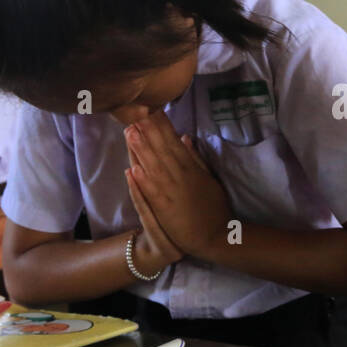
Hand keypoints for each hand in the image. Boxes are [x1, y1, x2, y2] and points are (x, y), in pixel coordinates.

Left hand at [125, 111, 234, 260]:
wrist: (217, 237)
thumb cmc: (214, 209)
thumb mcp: (209, 178)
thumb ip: (196, 158)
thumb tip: (185, 137)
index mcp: (192, 168)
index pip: (174, 142)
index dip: (162, 125)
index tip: (151, 109)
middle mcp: (182, 177)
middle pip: (162, 150)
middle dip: (148, 131)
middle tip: (136, 112)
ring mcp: (173, 193)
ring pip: (154, 167)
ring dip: (141, 150)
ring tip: (129, 132)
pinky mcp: (166, 209)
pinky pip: (152, 193)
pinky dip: (143, 181)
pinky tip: (132, 169)